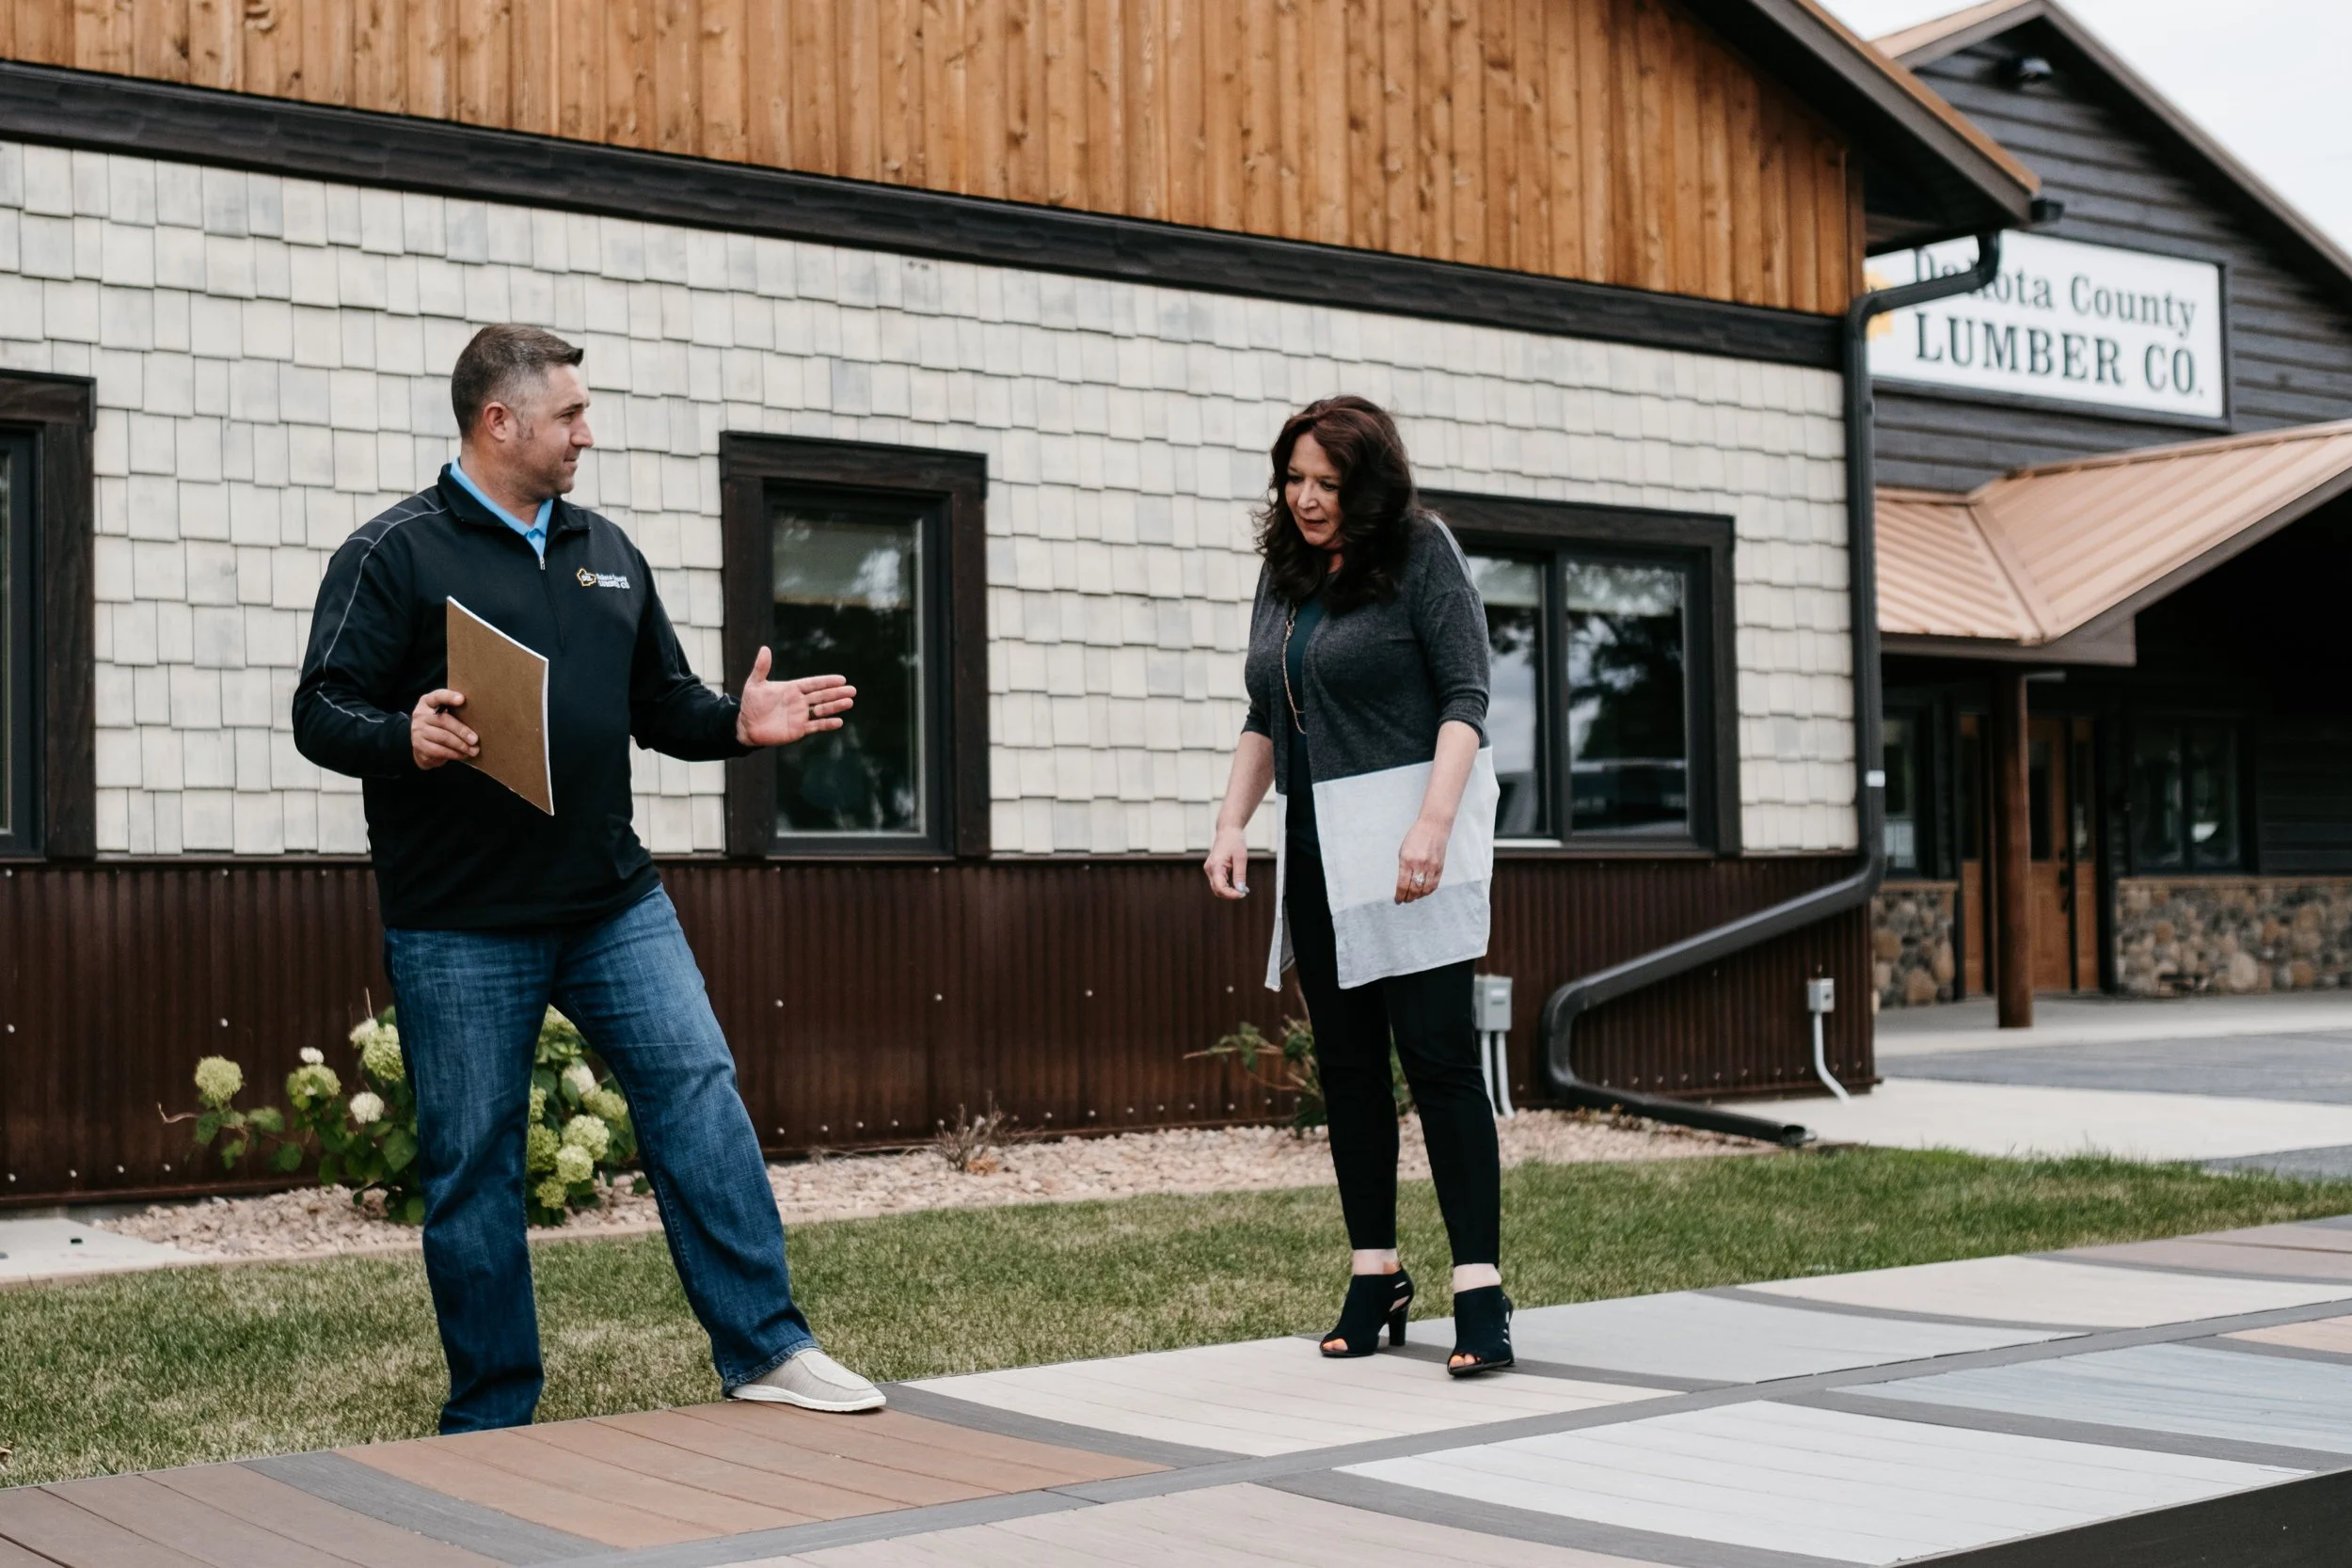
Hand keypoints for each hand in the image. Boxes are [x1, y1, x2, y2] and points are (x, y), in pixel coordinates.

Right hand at [410, 689, 477, 769]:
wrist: (422, 745)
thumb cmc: (440, 726)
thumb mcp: (445, 714)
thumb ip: (456, 711)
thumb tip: (481, 715)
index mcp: (427, 702)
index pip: (438, 696)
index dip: (449, 697)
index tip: (462, 699)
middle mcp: (420, 715)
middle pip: (444, 720)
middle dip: (462, 731)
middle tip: (475, 739)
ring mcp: (417, 730)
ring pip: (443, 737)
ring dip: (461, 745)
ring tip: (474, 750)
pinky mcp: (419, 745)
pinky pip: (439, 750)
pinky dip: (454, 754)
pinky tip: (463, 755)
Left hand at [735, 647, 856, 746]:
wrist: (747, 726)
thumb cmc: (750, 704)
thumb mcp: (754, 684)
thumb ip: (761, 668)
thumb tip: (765, 648)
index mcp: (792, 689)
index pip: (813, 684)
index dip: (826, 682)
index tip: (841, 679)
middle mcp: (799, 701)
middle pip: (822, 695)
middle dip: (837, 693)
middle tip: (853, 690)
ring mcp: (801, 715)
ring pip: (822, 710)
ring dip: (835, 706)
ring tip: (849, 702)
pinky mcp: (799, 729)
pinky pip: (815, 726)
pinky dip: (827, 724)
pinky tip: (839, 721)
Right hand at [1204, 826, 1251, 899]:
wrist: (1227, 831)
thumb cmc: (1235, 841)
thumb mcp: (1241, 858)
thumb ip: (1240, 875)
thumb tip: (1240, 890)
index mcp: (1215, 866)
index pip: (1220, 888)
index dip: (1231, 894)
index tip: (1243, 894)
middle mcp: (1209, 869)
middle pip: (1217, 890)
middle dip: (1230, 894)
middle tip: (1245, 892)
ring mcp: (1209, 870)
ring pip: (1217, 888)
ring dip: (1229, 891)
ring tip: (1244, 888)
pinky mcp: (1212, 870)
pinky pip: (1218, 882)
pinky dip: (1227, 886)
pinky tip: (1238, 884)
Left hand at [1395, 815, 1449, 903]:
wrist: (1433, 826)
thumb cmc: (1416, 837)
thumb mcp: (1403, 850)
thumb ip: (1403, 866)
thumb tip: (1402, 883)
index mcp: (1407, 860)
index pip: (1402, 884)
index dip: (1399, 895)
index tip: (1397, 900)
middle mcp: (1419, 865)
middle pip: (1414, 889)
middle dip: (1408, 898)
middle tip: (1405, 900)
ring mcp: (1431, 867)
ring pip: (1425, 889)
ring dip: (1418, 896)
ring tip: (1414, 898)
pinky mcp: (1440, 867)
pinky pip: (1434, 884)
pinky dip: (1428, 891)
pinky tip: (1423, 892)